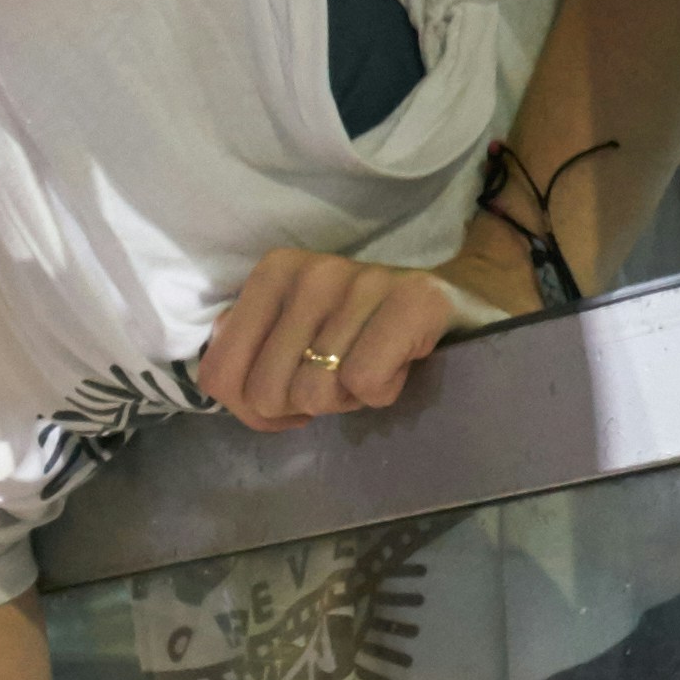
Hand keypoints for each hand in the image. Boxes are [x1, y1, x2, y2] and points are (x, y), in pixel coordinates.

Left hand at [197, 245, 465, 430]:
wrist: (459, 315)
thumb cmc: (365, 335)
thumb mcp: (294, 336)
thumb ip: (248, 352)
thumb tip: (221, 380)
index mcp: (273, 272)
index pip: (219, 376)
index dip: (254, 409)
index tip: (290, 397)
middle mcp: (312, 270)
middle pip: (265, 392)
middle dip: (304, 406)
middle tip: (341, 378)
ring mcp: (364, 280)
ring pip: (315, 392)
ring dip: (348, 399)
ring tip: (373, 366)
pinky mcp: (415, 299)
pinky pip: (363, 383)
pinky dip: (381, 393)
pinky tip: (399, 366)